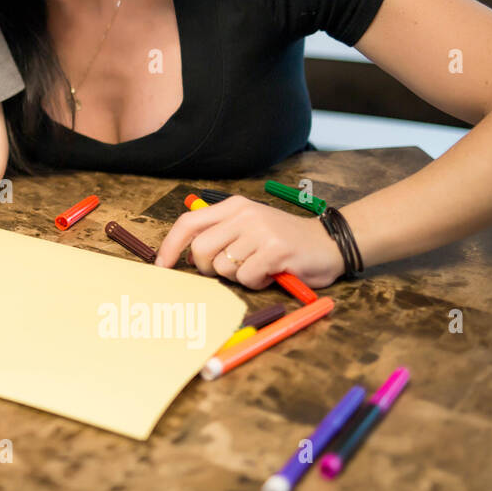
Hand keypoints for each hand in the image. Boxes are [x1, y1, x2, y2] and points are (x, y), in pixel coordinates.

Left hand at [153, 196, 345, 289]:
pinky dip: (256, 283)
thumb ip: (220, 236)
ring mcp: (260, 231)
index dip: (170, 246)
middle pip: (200, 249)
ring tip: (259, 267)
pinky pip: (247, 278)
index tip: (162, 266)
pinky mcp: (275, 250)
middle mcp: (244, 215)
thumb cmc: (283, 241)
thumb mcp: (249, 228)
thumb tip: (187, 256)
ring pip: (223, 267)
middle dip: (208, 269)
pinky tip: (271, 273)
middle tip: (230, 270)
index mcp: (233, 207)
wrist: (329, 243)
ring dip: (238, 277)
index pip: (188, 223)